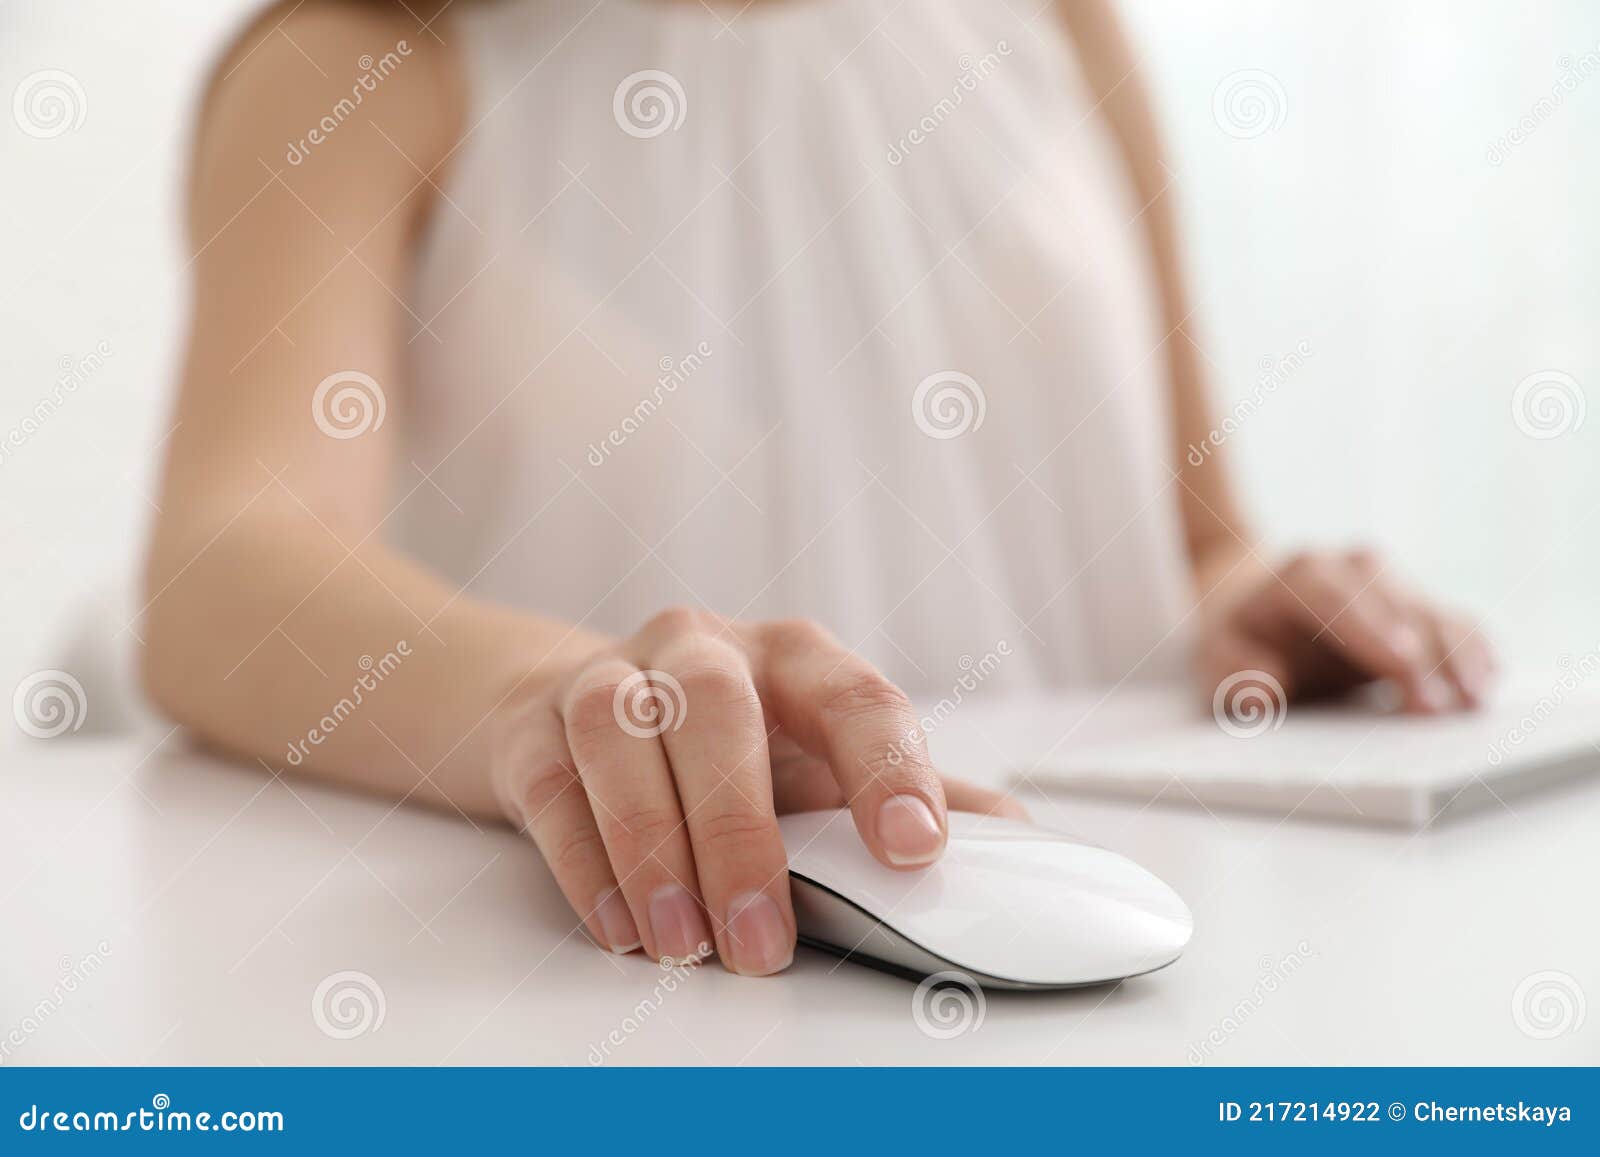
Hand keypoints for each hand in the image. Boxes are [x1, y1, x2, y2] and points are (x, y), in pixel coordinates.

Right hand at [488, 608, 1022, 974]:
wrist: (579, 702)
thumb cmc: (726, 739)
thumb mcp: (820, 758)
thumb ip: (908, 793)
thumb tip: (1014, 844)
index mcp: (795, 658)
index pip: (855, 697)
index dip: (889, 771)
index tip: (915, 851)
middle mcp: (704, 649)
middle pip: (719, 712)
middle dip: (741, 831)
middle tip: (764, 940)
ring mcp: (612, 677)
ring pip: (622, 734)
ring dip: (652, 844)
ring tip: (685, 942)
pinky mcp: (535, 725)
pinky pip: (551, 782)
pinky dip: (586, 860)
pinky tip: (623, 928)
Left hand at [1195, 548, 1496, 713]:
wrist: (1264, 607)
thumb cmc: (1241, 640)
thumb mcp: (1217, 657)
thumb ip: (1234, 673)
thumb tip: (1263, 692)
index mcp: (1300, 575)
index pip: (1335, 595)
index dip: (1370, 628)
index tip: (1401, 664)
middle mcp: (1354, 568)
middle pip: (1395, 603)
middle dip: (1422, 655)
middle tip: (1439, 708)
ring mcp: (1394, 582)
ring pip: (1435, 612)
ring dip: (1458, 656)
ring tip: (1474, 701)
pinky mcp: (1421, 604)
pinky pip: (1456, 623)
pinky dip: (1474, 651)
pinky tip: (1486, 683)